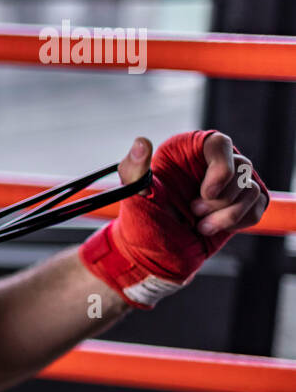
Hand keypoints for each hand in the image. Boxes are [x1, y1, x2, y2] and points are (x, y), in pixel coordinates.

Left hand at [117, 131, 269, 236]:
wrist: (154, 249)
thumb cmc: (142, 216)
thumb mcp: (133, 192)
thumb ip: (134, 168)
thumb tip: (142, 143)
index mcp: (187, 151)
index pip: (219, 144)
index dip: (221, 168)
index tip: (208, 193)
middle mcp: (212, 162)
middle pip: (242, 168)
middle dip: (219, 200)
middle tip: (193, 211)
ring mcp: (230, 183)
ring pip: (252, 190)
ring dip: (226, 215)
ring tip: (199, 225)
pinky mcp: (241, 204)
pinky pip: (258, 207)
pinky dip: (237, 222)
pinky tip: (212, 228)